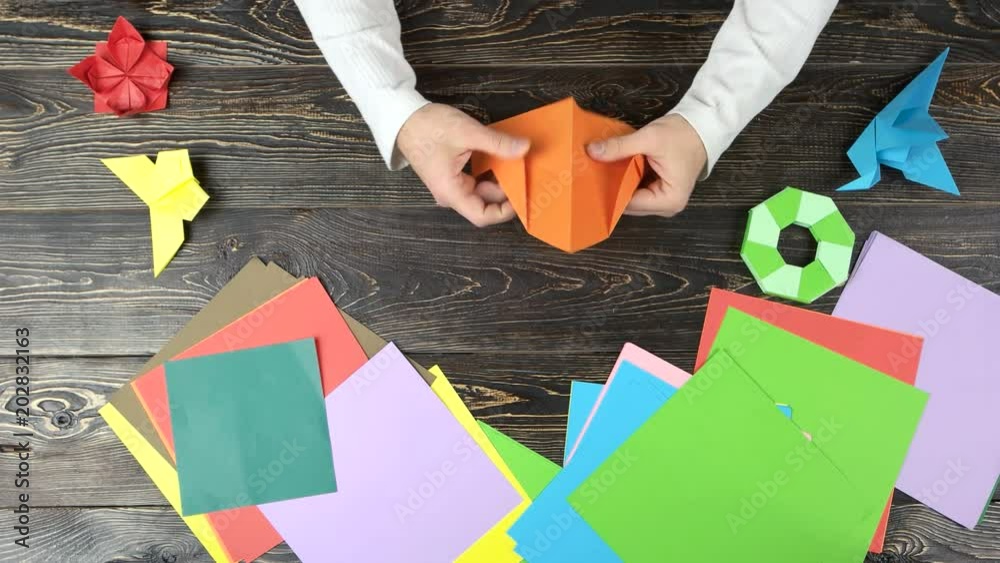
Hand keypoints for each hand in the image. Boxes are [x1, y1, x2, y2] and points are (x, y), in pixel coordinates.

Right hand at [397, 103, 529, 226]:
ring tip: (516, 163)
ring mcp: (451, 185)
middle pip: (484, 202)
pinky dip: (489, 171)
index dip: (504, 211)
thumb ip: (497, 143)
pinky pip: (475, 180)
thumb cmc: (428, 127)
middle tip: (525, 172)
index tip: (521, 194)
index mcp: (451, 192)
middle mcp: (451, 194)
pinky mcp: (452, 175)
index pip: (482, 216)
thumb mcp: (467, 133)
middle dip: (506, 190)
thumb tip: (524, 148)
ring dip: (499, 179)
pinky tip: (501, 158)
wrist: (403, 117)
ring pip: (481, 190)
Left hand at [586, 114, 706, 216]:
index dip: (609, 192)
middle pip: (629, 203)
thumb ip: (620, 147)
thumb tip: (592, 151)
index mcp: (668, 200)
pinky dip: (626, 179)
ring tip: (600, 170)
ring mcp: (663, 199)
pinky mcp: (660, 190)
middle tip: (591, 174)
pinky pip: (637, 189)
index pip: (629, 204)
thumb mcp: (650, 138)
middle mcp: (666, 206)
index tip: (590, 181)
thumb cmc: (683, 135)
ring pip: (631, 197)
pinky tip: (614, 169)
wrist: (703, 126)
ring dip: (618, 183)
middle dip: (612, 188)